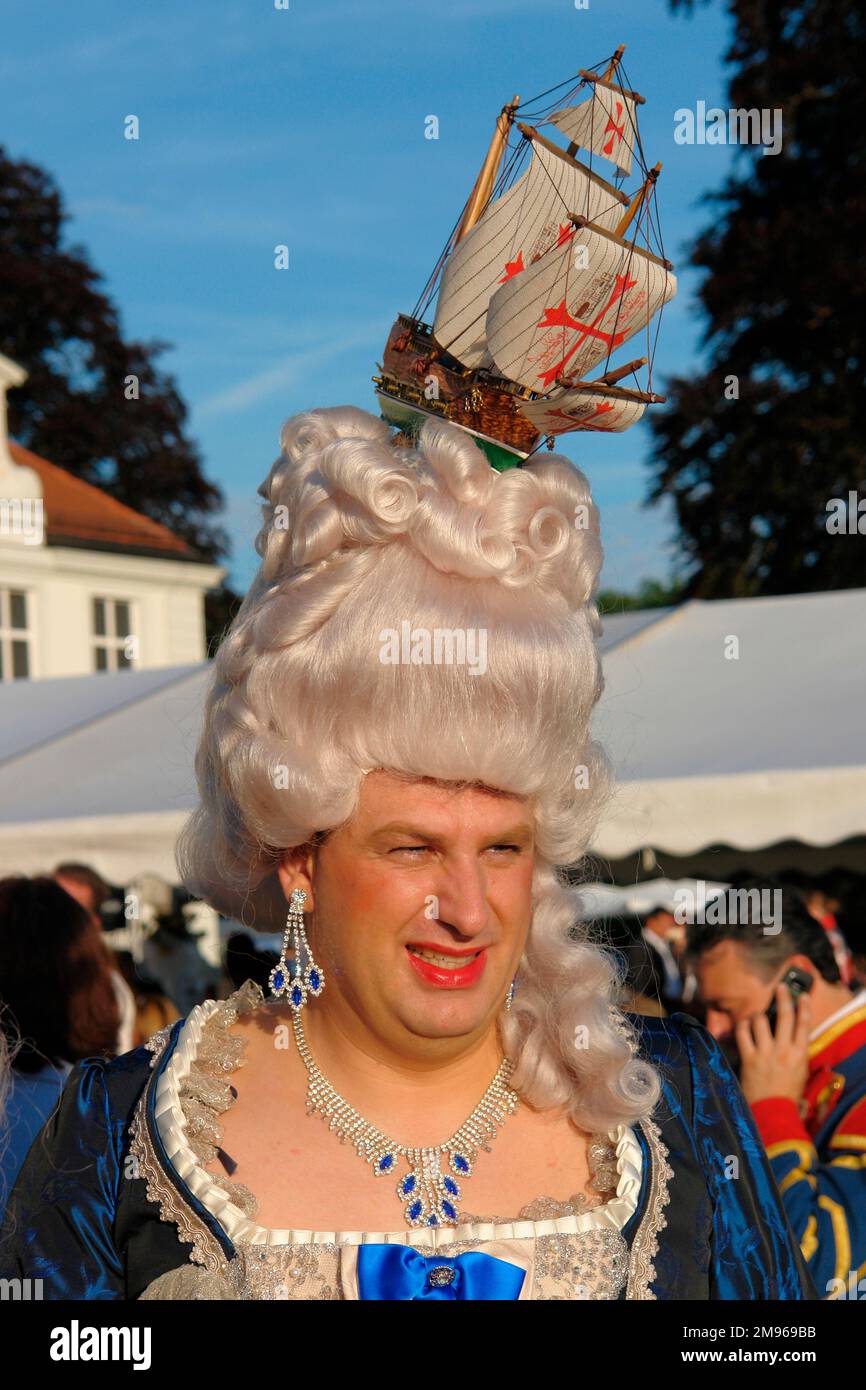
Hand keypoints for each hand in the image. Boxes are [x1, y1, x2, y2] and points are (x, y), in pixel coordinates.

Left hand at [736, 985, 810, 1104]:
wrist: (773, 1114)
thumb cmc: (788, 1098)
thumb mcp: (800, 1075)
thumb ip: (797, 1056)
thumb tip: (794, 1041)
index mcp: (799, 1055)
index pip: (803, 1025)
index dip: (803, 1007)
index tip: (802, 995)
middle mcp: (783, 1051)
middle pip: (784, 1017)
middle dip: (783, 998)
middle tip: (780, 987)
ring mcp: (765, 1053)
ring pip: (760, 1021)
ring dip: (758, 1015)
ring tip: (757, 1017)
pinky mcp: (749, 1058)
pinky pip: (743, 1033)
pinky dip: (743, 1026)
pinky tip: (743, 1026)